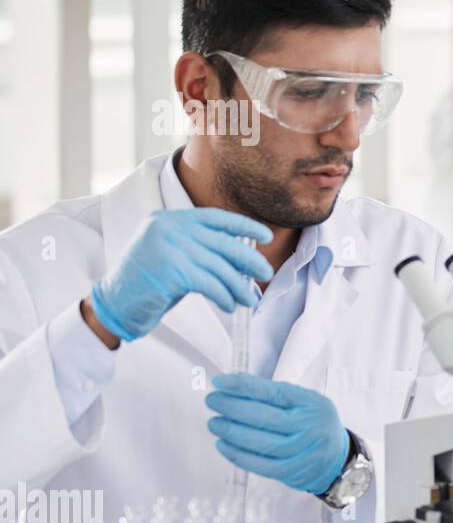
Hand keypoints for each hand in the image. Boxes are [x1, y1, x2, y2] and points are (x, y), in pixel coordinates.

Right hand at [90, 208, 272, 341]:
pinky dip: (225, 296)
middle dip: (249, 260)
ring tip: (248, 299)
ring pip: (220, 266)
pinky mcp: (171, 271)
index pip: (216, 217)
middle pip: (223, 242)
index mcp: (170, 219)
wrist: (115, 303)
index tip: (266, 236)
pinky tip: (230, 305)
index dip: (245, 226)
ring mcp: (169, 247)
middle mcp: (169, 228)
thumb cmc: (149, 282)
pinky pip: (211, 284)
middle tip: (265, 273)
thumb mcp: (175, 255)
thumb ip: (203, 249)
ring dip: (239, 285)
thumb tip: (245, 257)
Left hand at [206, 374, 348, 495]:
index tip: (220, 382)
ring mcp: (301, 452)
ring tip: (214, 423)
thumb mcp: (306, 402)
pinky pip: (259, 464)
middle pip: (263, 417)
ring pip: (259, 442)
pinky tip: (223, 444)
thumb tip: (234, 388)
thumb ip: (276, 395)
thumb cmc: (314, 424)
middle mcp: (309, 427)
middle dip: (231, 407)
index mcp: (312, 404)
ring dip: (230, 431)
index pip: (273, 392)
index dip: (243, 386)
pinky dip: (237, 454)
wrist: (336, 459)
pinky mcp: (291, 472)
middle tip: (212, 401)